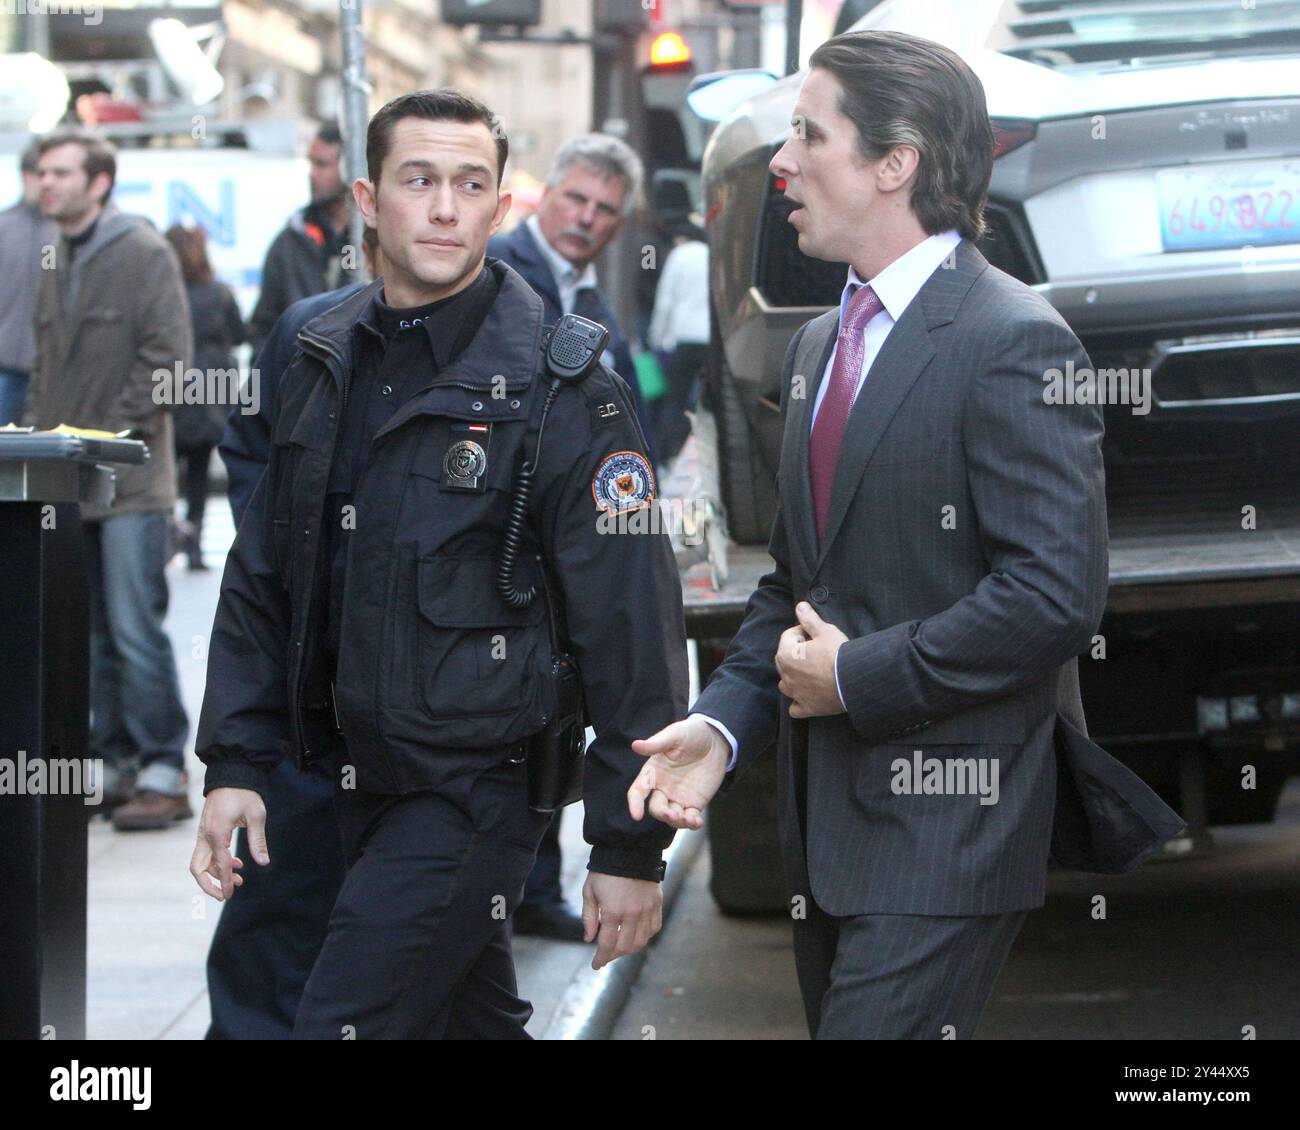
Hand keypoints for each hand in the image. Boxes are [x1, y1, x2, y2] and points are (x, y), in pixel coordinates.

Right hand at [189, 787, 268, 900]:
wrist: (231, 775)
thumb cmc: (244, 794)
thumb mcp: (256, 815)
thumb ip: (258, 840)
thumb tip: (263, 862)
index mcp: (217, 832)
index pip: (220, 864)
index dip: (225, 881)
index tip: (230, 895)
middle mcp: (205, 835)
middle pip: (197, 868)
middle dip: (208, 885)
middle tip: (225, 895)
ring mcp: (203, 834)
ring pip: (201, 862)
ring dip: (217, 874)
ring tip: (239, 879)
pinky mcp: (206, 832)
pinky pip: (206, 853)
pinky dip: (218, 862)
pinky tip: (236, 864)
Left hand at [582, 872, 662, 970]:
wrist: (628, 850)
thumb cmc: (605, 871)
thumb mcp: (589, 892)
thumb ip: (588, 917)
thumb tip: (589, 939)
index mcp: (612, 911)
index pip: (607, 944)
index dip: (601, 958)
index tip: (596, 965)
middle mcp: (632, 913)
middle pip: (625, 946)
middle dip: (613, 955)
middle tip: (606, 956)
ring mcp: (647, 909)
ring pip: (641, 941)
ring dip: (629, 949)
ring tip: (620, 947)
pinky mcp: (657, 903)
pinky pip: (654, 928)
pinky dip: (646, 937)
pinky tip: (636, 936)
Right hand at [629, 715, 729, 829]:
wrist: (716, 739)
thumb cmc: (691, 734)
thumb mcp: (674, 735)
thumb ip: (656, 743)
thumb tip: (635, 745)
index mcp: (653, 772)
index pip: (638, 791)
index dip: (635, 803)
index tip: (636, 815)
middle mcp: (663, 787)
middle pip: (656, 808)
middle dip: (662, 814)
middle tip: (671, 815)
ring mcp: (679, 797)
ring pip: (672, 817)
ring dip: (677, 822)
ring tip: (689, 820)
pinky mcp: (695, 803)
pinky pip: (690, 818)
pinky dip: (692, 823)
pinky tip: (697, 822)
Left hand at [776, 601, 848, 718]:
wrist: (853, 681)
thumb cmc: (838, 654)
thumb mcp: (825, 631)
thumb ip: (809, 619)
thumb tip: (799, 606)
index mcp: (786, 655)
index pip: (788, 636)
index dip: (803, 631)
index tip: (816, 633)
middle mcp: (786, 675)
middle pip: (785, 659)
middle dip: (797, 653)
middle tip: (818, 649)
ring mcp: (795, 693)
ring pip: (786, 683)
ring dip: (795, 677)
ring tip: (813, 671)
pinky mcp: (806, 708)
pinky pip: (795, 707)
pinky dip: (799, 702)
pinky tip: (808, 696)